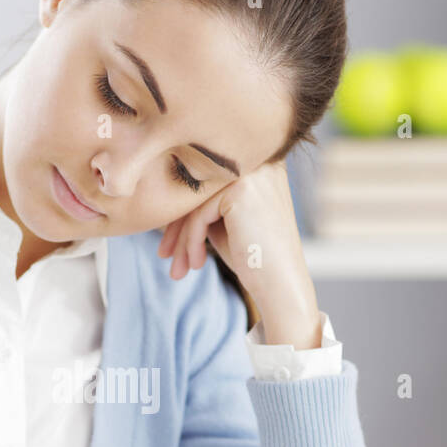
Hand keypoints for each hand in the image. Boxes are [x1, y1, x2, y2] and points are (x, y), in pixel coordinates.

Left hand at [156, 160, 322, 348]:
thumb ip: (203, 201)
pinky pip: (200, 214)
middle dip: (176, 227)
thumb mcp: (225, 222)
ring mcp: (252, 172)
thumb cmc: (253, 258)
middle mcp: (259, 159)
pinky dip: (192, 242)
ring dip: (182, 239)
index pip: (207, 183)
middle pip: (199, 189)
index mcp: (258, 162)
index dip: (183, 214)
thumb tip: (165, 193)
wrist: (281, 286)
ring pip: (196, 202)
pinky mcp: (241, 189)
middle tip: (165, 256)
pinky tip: (196, 264)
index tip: (169, 245)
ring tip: (179, 269)